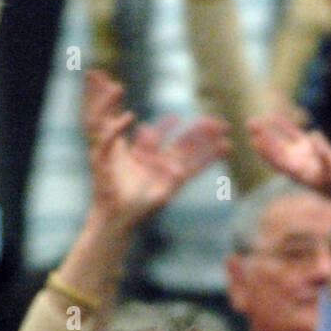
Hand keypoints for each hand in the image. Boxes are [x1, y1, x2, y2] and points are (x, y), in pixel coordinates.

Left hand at [84, 69, 228, 225]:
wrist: (112, 213)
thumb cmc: (105, 187)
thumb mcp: (105, 153)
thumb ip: (116, 133)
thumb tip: (139, 122)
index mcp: (142, 156)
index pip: (158, 135)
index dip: (167, 125)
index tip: (176, 117)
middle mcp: (159, 164)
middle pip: (184, 142)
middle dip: (200, 130)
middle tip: (217, 121)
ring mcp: (169, 173)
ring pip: (194, 151)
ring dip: (209, 140)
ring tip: (225, 130)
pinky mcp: (176, 183)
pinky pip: (196, 167)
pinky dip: (210, 157)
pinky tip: (225, 148)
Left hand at [247, 111, 330, 218]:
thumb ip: (325, 155)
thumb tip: (315, 135)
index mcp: (299, 174)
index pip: (278, 162)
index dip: (266, 151)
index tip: (255, 140)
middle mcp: (297, 165)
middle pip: (275, 151)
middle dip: (263, 138)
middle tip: (250, 123)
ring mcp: (302, 156)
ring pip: (281, 142)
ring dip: (268, 131)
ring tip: (254, 120)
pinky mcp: (310, 149)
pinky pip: (294, 135)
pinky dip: (284, 126)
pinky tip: (274, 115)